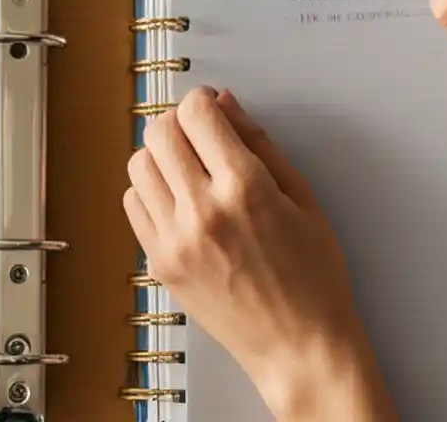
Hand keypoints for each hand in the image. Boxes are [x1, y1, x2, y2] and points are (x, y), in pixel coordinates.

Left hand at [124, 87, 396, 421]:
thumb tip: (225, 103)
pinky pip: (133, 204)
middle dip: (178, 121)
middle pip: (159, 132)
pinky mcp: (159, 263)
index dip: (202, 100)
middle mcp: (202, 210)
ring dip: (160, 155)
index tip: (210, 106)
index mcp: (245, 188)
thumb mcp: (303, 198)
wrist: (299, 347)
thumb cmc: (313, 277)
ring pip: (139, 165)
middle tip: (198, 133)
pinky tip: (178, 200)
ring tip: (188, 168)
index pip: (196, 114)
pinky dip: (150, 191)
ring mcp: (174, 239)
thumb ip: (259, 143)